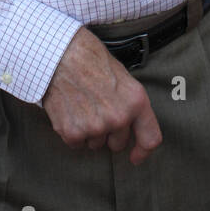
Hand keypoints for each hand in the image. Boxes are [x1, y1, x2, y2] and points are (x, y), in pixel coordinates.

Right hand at [41, 27, 162, 165]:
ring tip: (80, 104)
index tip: (135, 157)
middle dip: (109, 133)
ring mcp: (95, 127)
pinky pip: (76, 143)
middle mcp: (119, 117)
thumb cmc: (90, 59)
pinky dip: (71, 131)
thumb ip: (129, 104)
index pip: (150, 138)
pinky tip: (68, 110)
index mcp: (136, 102)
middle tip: (96, 110)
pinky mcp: (73, 132)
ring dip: (89, 131)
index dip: (143, 151)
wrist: (59, 53)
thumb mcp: (122, 77)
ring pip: (95, 144)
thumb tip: (131, 125)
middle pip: (117, 144)